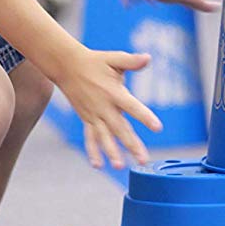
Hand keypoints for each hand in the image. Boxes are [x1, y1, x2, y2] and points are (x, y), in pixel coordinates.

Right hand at [55, 46, 162, 170]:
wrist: (67, 66)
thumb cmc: (95, 61)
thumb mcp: (114, 58)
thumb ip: (132, 61)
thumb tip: (148, 58)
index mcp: (114, 92)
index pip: (132, 107)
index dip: (145, 117)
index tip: (157, 128)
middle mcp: (103, 107)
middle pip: (120, 129)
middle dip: (131, 145)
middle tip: (143, 160)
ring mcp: (93, 115)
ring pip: (104, 137)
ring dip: (112, 153)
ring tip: (120, 167)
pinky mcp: (86, 119)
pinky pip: (90, 138)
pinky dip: (93, 151)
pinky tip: (98, 165)